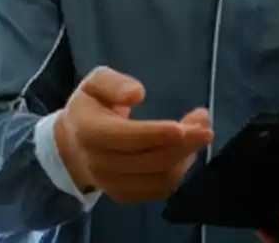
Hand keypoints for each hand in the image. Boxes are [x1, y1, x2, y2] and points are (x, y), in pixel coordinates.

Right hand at [55, 65, 213, 203]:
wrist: (73, 143)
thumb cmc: (90, 107)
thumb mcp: (95, 83)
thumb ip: (114, 83)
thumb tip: (137, 93)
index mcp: (89, 132)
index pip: (125, 137)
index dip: (154, 134)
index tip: (181, 126)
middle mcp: (98, 164)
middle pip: (148, 160)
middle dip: (182, 144)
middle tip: (205, 125)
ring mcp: (111, 184)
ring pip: (158, 178)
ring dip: (185, 157)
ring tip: (200, 133)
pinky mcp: (124, 195)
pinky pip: (159, 189)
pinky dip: (179, 171)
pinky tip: (186, 151)